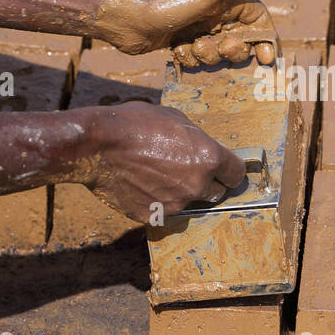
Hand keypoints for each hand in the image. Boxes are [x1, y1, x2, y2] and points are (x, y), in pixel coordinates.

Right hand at [78, 104, 246, 220]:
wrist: (98, 144)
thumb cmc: (136, 123)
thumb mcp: (175, 118)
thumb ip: (196, 138)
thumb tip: (202, 147)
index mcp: (209, 157)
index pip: (236, 173)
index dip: (230, 170)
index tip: (224, 170)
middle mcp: (197, 184)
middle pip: (217, 193)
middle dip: (207, 183)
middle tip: (187, 171)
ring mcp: (176, 204)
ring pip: (189, 203)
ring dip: (181, 193)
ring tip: (158, 176)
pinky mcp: (155, 216)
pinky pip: (164, 211)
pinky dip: (157, 202)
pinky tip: (142, 185)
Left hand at [99, 0, 277, 65]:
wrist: (123, 16)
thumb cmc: (165, 1)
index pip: (258, 19)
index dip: (266, 38)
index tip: (267, 58)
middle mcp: (213, 11)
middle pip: (240, 39)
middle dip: (232, 50)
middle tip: (218, 49)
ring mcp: (196, 26)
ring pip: (218, 52)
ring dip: (208, 56)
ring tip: (190, 46)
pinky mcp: (180, 39)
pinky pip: (197, 57)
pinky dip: (189, 58)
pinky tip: (174, 49)